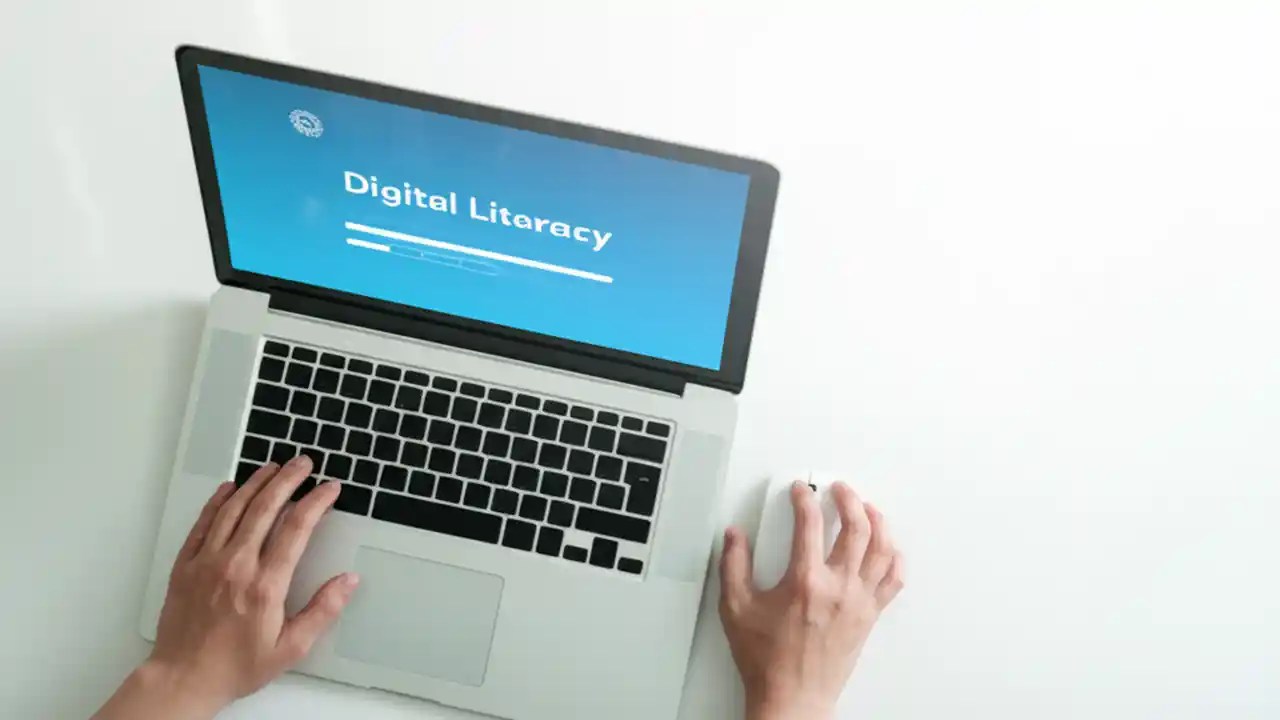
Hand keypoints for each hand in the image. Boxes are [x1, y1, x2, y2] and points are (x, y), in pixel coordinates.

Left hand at [95, 457, 357, 719]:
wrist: (184, 678)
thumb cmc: (235, 666)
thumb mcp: (291, 648)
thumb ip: (322, 611)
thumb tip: (348, 581)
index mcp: (265, 585)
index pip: (296, 528)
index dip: (316, 502)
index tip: (329, 489)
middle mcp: (235, 566)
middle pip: (265, 508)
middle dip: (288, 480)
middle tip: (303, 464)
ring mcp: (207, 562)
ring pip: (234, 508)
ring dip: (255, 483)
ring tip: (272, 466)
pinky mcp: (186, 565)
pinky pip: (203, 523)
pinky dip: (217, 501)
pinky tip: (228, 488)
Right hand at [719, 482, 903, 719]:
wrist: (793, 697)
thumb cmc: (767, 660)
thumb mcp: (736, 609)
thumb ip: (733, 566)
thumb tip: (734, 537)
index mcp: (805, 582)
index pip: (810, 523)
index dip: (804, 499)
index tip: (800, 491)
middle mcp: (838, 588)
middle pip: (856, 528)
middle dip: (849, 500)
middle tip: (840, 490)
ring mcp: (859, 602)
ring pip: (882, 549)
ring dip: (877, 521)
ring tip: (867, 508)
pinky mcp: (869, 616)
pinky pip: (893, 580)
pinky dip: (894, 558)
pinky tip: (888, 548)